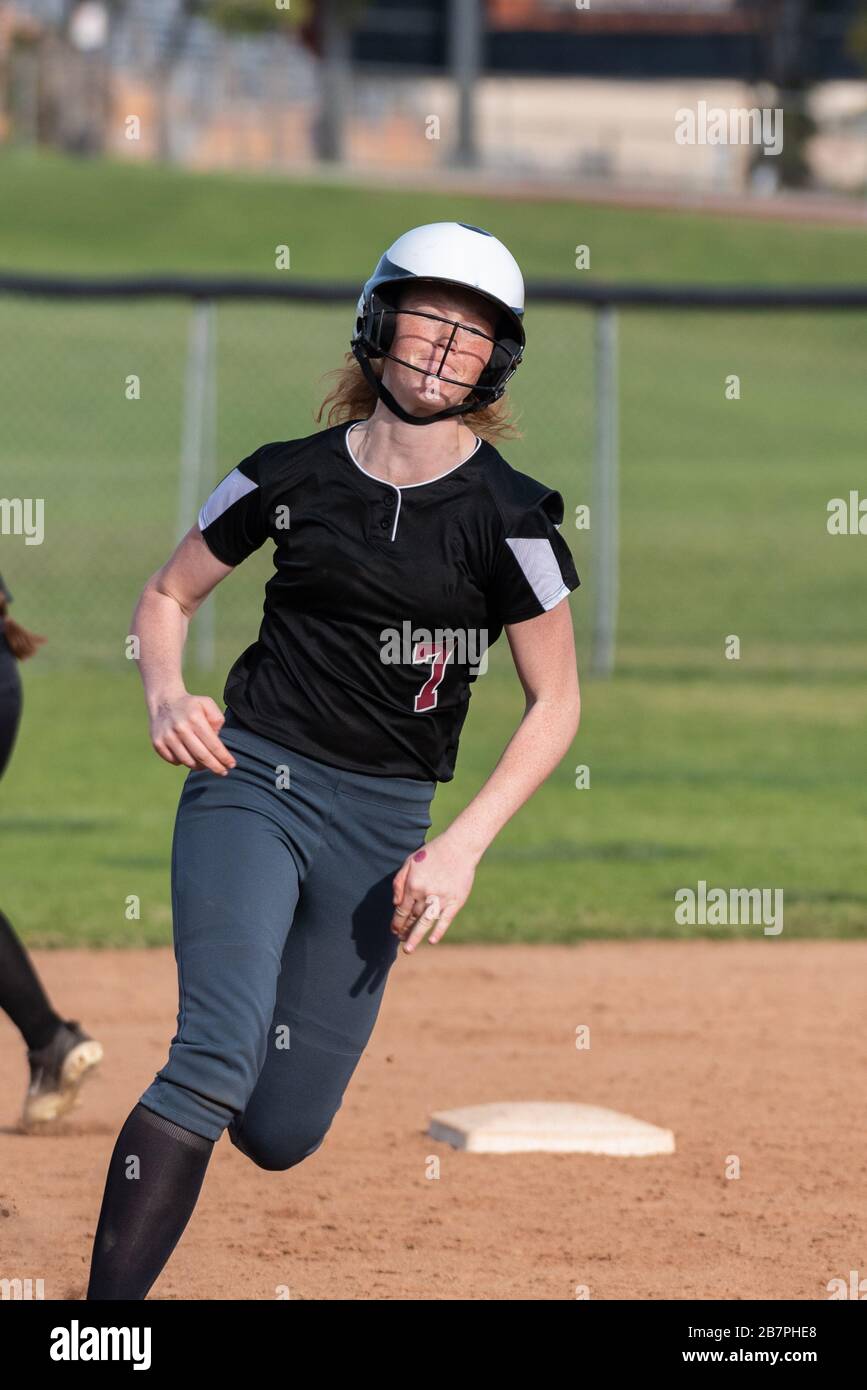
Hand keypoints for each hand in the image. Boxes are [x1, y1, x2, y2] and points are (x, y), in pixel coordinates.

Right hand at [149, 693, 236, 775]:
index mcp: (195, 718)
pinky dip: (184, 762)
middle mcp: (180, 729)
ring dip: (200, 766)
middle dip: (215, 767)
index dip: (223, 758)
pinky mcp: (158, 744)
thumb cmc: (191, 705)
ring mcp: (167, 737)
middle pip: (202, 757)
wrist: (163, 701)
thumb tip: (217, 740)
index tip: (231, 765)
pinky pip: (175, 761)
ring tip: (207, 764)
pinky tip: (189, 756)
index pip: (213, 745)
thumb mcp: (207, 704)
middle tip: (223, 772)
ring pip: (188, 762)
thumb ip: (217, 720)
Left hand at [390, 832, 477, 953]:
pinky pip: (445, 920)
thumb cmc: (433, 853)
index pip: (401, 910)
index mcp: (412, 885)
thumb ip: (399, 881)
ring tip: (408, 949)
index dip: (396, 922)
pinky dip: (438, 931)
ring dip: (415, 937)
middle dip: (404, 930)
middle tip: (400, 940)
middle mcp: (425, 894)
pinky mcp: (455, 902)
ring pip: (425, 922)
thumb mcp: (410, 861)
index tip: (393, 930)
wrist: (459, 847)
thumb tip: (395, 903)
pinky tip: (431, 940)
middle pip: (412, 918)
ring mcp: (441, 899)